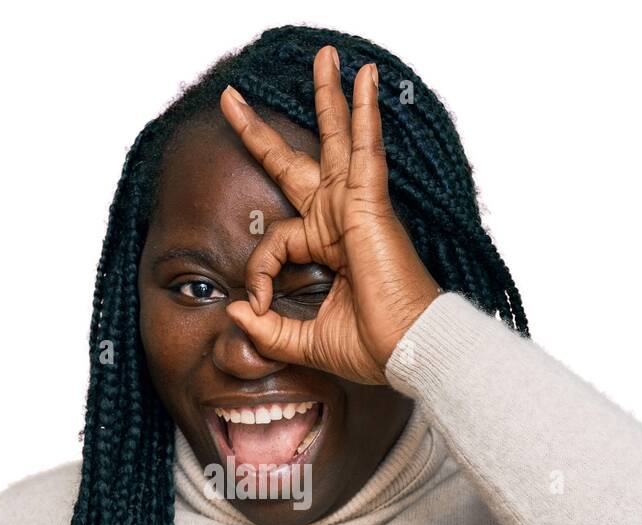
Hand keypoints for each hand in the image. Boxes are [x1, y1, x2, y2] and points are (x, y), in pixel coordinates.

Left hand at [218, 45, 441, 385]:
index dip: (257, 271)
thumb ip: (268, 327)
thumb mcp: (304, 339)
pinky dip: (365, 115)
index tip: (256, 304)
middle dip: (263, 131)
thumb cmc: (372, 347)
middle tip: (233, 97)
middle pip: (299, 163)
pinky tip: (363, 79)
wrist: (409, 351)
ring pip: (337, 141)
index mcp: (328, 247)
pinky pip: (365, 151)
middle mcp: (340, 220)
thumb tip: (235, 310)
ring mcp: (357, 208)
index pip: (275, 240)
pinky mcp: (371, 206)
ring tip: (325, 57)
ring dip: (329, 97)